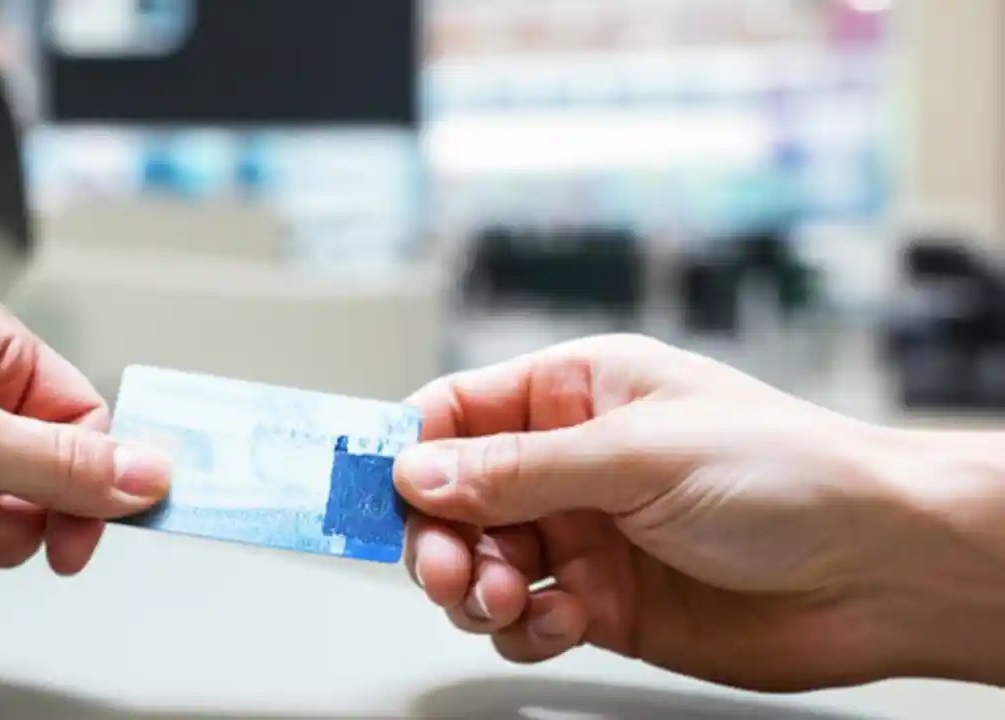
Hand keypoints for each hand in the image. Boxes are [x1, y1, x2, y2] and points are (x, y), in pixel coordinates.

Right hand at [394, 335, 1004, 690]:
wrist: (879, 569)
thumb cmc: (787, 474)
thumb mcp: (636, 453)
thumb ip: (518, 468)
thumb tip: (417, 470)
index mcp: (578, 393)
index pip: (460, 411)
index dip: (408, 448)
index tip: (369, 488)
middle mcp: (573, 464)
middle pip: (456, 496)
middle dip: (440, 534)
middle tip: (447, 568)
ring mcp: (586, 535)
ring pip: (482, 561)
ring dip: (476, 587)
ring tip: (506, 600)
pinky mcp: (604, 603)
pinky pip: (527, 619)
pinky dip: (523, 630)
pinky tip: (553, 624)